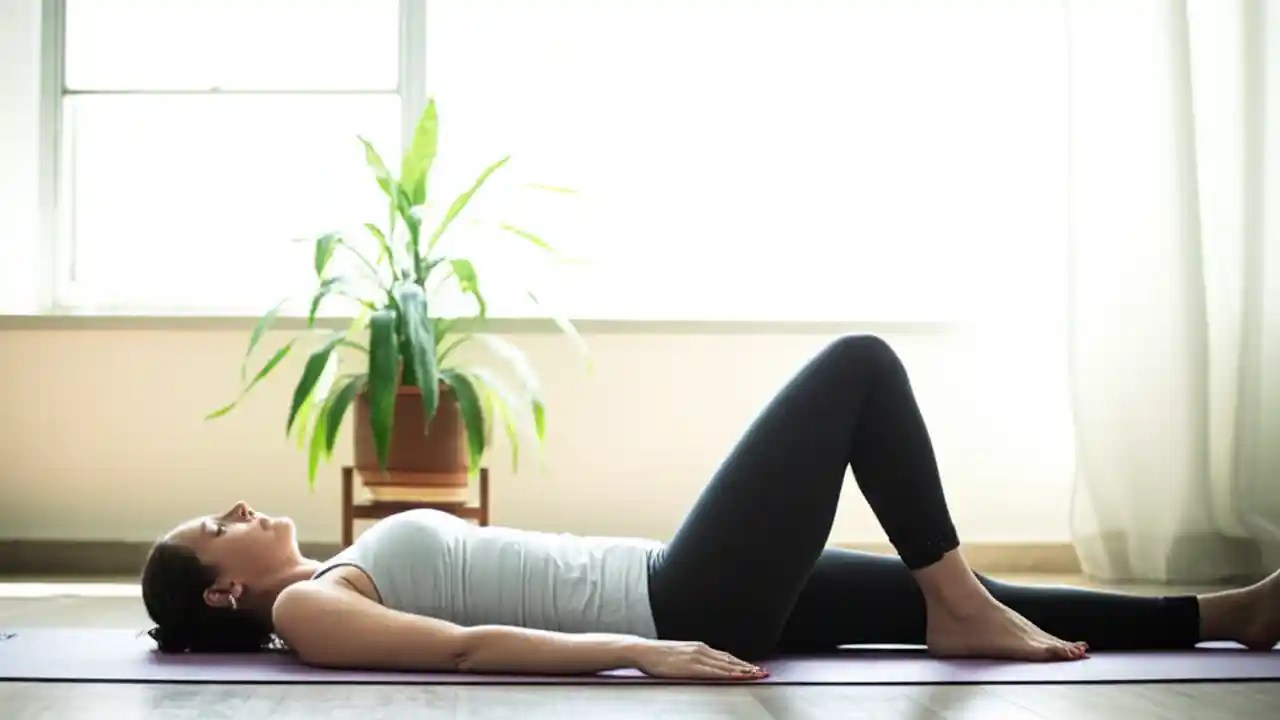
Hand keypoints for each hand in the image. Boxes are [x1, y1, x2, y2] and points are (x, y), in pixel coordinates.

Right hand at [631, 639, 767, 680]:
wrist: (643, 651)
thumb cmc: (658, 656)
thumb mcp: (681, 655)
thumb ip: (694, 659)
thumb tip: (705, 666)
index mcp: (699, 647)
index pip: (725, 656)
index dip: (741, 663)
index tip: (754, 668)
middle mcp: (701, 650)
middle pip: (730, 660)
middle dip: (747, 667)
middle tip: (762, 672)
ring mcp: (697, 657)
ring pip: (725, 665)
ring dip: (742, 670)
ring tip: (755, 674)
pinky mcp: (691, 666)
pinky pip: (713, 671)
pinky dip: (728, 673)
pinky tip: (737, 676)